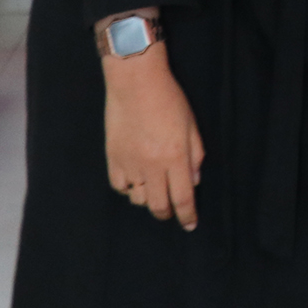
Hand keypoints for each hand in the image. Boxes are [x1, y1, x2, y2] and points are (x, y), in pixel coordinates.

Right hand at [103, 29, 202, 228]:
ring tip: (154, 189)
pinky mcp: (112, 157)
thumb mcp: (192, 126)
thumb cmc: (170, 100)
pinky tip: (135, 181)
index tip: (190, 224)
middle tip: (172, 212)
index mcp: (176, 158)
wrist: (135, 83)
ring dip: (148, 199)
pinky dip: (128, 189)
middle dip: (167, 213)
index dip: (187, 215)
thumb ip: (195, 156)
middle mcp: (152, 166)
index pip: (182, 198)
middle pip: (158, 205)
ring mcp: (130, 163)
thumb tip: (193, 181)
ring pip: (137, 198)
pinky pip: (119, 185)